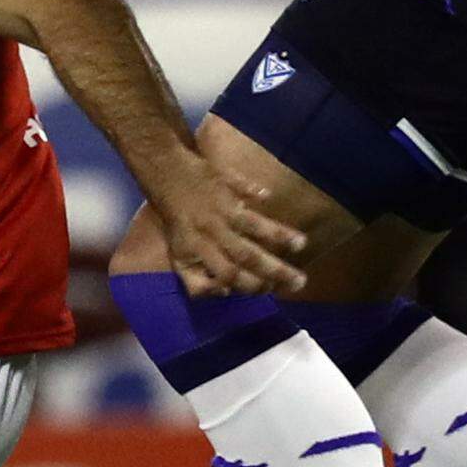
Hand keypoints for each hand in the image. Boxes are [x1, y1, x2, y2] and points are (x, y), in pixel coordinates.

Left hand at [147, 157, 308, 299]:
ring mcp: (219, 208)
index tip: (270, 289)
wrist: (165, 175)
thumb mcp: (177, 255)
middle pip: (247, 256)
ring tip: (302, 244)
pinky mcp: (222, 184)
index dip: (248, 285)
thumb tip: (226, 291)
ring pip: (253, 225)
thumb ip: (196, 279)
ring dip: (278, 234)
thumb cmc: (175, 220)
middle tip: (300, 281)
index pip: (227, 274)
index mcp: (197, 250)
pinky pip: (239, 187)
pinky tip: (267, 196)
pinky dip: (253, 191)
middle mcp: (211, 232)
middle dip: (274, 270)